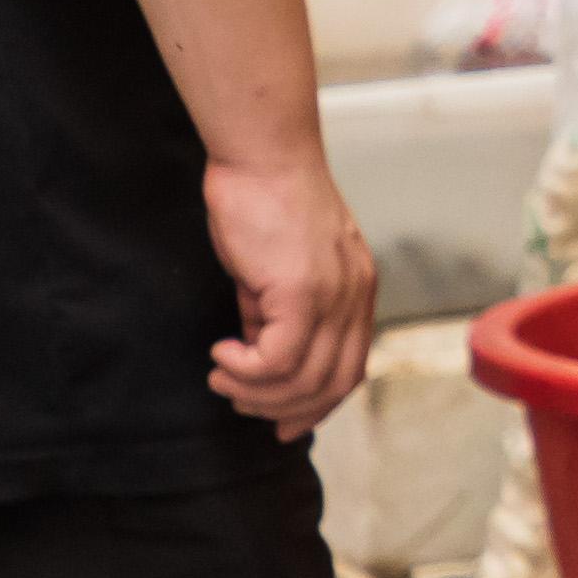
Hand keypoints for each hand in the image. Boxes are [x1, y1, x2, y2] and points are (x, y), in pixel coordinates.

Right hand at [200, 143, 379, 433]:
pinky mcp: (301, 291)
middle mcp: (355, 297)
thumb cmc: (263, 199)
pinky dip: (245, 368)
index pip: (350, 369)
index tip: (282, 424)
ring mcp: (333, 296)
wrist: (261, 153)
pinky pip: (278, 359)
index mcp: (357, 290)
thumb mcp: (278, 267)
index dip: (317, 405)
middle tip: (239, 402)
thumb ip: (276, 312)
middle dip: (286, 410)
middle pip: (335, 384)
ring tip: (222, 376)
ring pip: (304, 379)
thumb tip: (258, 354)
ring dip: (256, 392)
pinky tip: (221, 353)